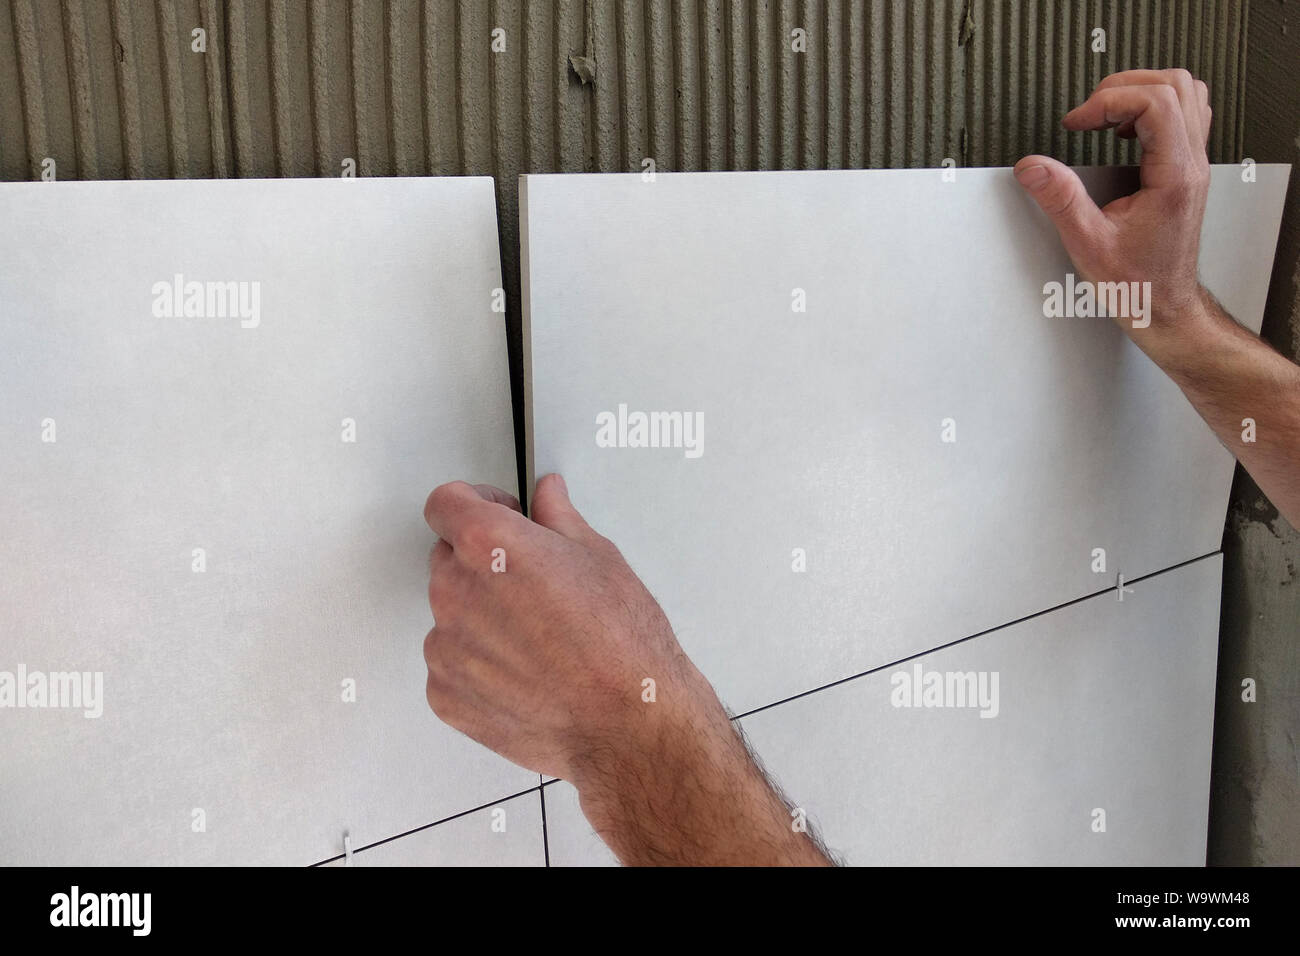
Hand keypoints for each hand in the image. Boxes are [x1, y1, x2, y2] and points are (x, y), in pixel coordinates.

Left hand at [422, 474, 831, 864]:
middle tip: (534, 587)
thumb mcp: (599, 558)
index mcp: (487, 544)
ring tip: (538, 640)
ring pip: (451, 615)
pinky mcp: (445, 694)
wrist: (628, 724)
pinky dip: (480, 666)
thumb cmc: (621, 644)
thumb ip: (557, 518)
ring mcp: (445, 647)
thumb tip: (546, 496)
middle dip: (483, 564)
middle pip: (448, 559)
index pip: (445, 503)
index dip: (473, 503)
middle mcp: (455, 591)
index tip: (498, 515)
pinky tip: (527, 673)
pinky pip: (452, 665)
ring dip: (481, 618)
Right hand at [1014, 69, 1211, 332]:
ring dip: (1139, 92)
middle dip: (1122, 89)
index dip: (1109, 101)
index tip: (1076, 123)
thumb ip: (1061, 201)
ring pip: (1186, 92)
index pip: (1156, 102)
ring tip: (1104, 117)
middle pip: (1174, 85)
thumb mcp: (1088, 245)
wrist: (1164, 306)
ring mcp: (1193, 164)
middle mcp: (1191, 164)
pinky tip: (1123, 129)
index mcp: (1174, 176)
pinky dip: (1151, 107)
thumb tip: (1032, 166)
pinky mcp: (1186, 168)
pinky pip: (1184, 113)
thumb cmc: (1137, 284)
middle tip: (1087, 115)